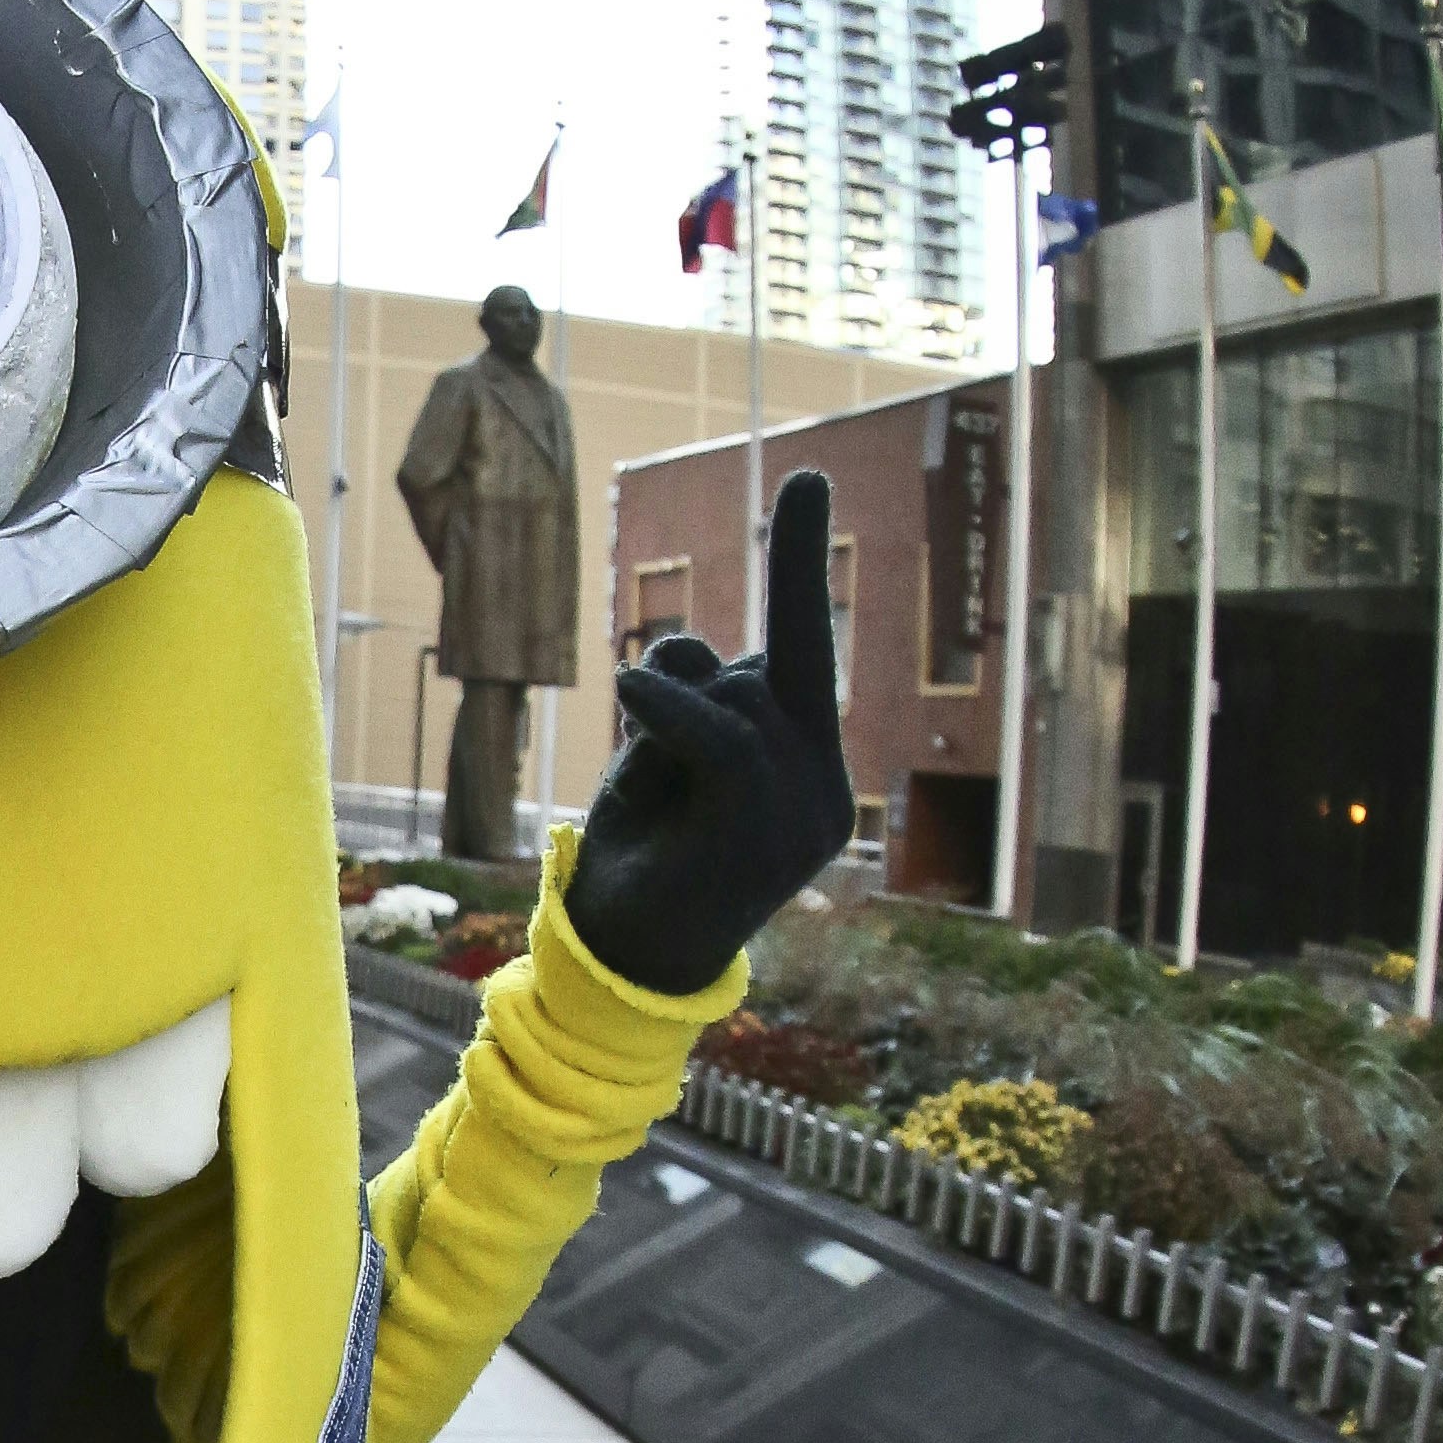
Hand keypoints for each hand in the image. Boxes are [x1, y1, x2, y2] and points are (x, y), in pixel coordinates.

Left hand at [564, 466, 854, 997]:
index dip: (795, 562)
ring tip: (652, 810)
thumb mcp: (658, 758)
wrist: (621, 969)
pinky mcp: (765, 828)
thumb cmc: (638, 862)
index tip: (803, 473)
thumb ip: (689, 698)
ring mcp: (802, 810)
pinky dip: (672, 709)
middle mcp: (821, 788)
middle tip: (716, 657)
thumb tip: (687, 651)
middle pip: (758, 667)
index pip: (802, 651)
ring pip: (729, 696)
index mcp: (809, 773)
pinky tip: (635, 688)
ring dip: (660, 728)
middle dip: (707, 668)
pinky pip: (719, 734)